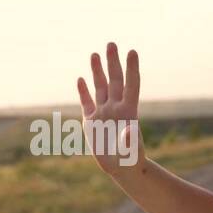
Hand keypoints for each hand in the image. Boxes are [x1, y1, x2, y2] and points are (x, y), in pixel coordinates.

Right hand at [76, 42, 145, 175]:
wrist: (122, 168)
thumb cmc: (130, 160)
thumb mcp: (131, 151)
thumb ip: (129, 139)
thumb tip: (129, 131)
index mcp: (129, 112)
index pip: (131, 85)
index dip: (131, 68)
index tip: (132, 51)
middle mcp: (116, 108)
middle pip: (114, 81)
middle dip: (112, 62)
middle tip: (111, 43)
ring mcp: (103, 113)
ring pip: (99, 87)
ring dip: (97, 71)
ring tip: (95, 54)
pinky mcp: (91, 122)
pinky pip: (86, 103)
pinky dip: (83, 91)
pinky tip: (80, 79)